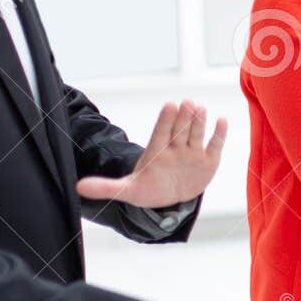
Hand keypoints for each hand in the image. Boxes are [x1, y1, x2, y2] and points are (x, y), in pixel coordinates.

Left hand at [76, 100, 226, 208]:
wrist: (169, 198)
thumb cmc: (147, 190)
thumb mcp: (126, 190)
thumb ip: (105, 187)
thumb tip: (78, 187)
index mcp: (156, 153)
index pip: (160, 134)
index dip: (165, 121)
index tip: (169, 106)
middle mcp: (175, 149)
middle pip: (179, 131)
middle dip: (183, 117)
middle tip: (186, 102)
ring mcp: (191, 153)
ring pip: (196, 134)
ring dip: (199, 122)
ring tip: (201, 108)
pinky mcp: (207, 161)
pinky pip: (214, 146)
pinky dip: (218, 135)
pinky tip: (221, 121)